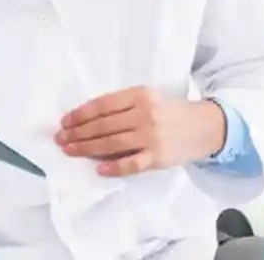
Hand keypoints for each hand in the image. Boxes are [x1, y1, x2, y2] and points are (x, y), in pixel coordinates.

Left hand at [55, 87, 225, 176]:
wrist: (203, 126)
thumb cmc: (168, 111)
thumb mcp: (148, 97)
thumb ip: (122, 105)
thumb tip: (87, 119)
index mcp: (140, 95)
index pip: (103, 105)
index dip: (81, 114)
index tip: (64, 121)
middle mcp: (144, 114)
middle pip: (103, 125)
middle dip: (78, 133)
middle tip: (60, 139)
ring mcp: (152, 137)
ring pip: (112, 143)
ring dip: (87, 148)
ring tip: (69, 150)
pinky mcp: (158, 157)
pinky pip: (132, 164)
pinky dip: (115, 167)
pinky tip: (99, 169)